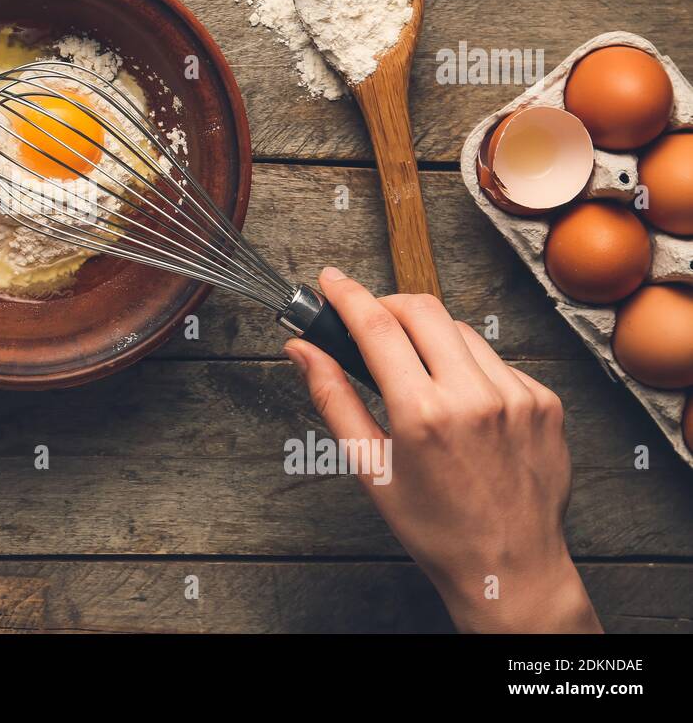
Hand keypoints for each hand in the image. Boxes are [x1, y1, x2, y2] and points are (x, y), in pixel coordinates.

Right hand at [284, 267, 601, 633]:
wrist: (510, 567)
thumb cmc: (435, 528)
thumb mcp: (370, 468)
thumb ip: (334, 399)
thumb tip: (303, 351)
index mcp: (423, 414)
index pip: (376, 326)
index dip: (347, 294)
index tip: (330, 280)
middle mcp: (475, 396)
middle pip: (422, 309)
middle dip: (386, 303)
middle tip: (367, 320)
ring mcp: (518, 395)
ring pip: (461, 330)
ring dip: (429, 335)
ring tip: (415, 372)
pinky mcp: (544, 401)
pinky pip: (496, 360)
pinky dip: (469, 366)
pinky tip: (459, 401)